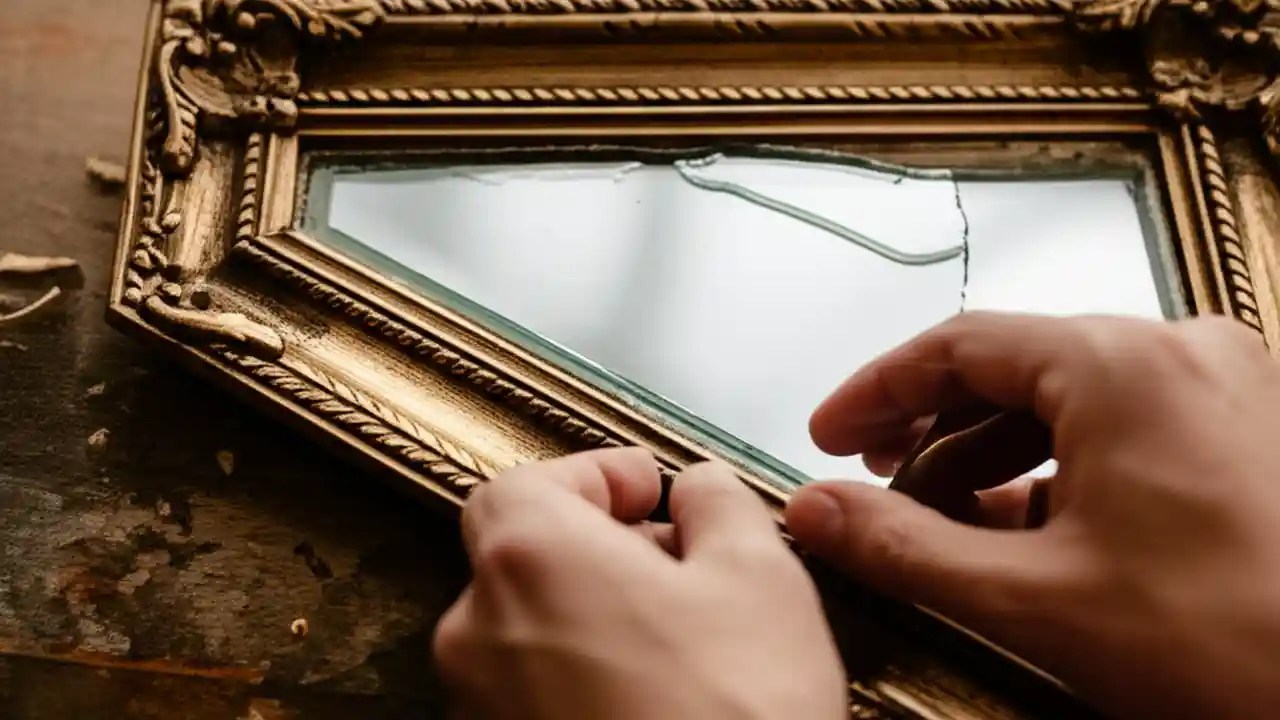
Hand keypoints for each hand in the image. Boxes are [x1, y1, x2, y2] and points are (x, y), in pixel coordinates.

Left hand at [434, 448, 845, 719]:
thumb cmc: (733, 715)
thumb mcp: (759, 576)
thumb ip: (720, 503)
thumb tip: (699, 487)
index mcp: (530, 557)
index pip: (528, 481)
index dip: (595, 475)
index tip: (649, 489)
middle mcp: (479, 630)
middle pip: (526, 554)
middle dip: (601, 544)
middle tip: (679, 563)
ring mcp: (479, 706)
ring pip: (529, 628)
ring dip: (593, 612)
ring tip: (679, 640)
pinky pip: (531, 693)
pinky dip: (581, 675)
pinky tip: (654, 699)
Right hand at [785, 312, 1279, 718]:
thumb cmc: (1232, 647)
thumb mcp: (1035, 601)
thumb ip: (904, 548)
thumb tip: (815, 512)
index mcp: (1124, 366)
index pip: (961, 345)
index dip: (878, 390)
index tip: (828, 436)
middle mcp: (1182, 352)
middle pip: (1017, 366)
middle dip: (933, 424)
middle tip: (870, 475)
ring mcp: (1229, 387)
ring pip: (1073, 398)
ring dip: (995, 450)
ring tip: (941, 513)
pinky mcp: (1253, 429)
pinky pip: (1128, 426)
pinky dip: (1063, 466)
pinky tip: (1029, 524)